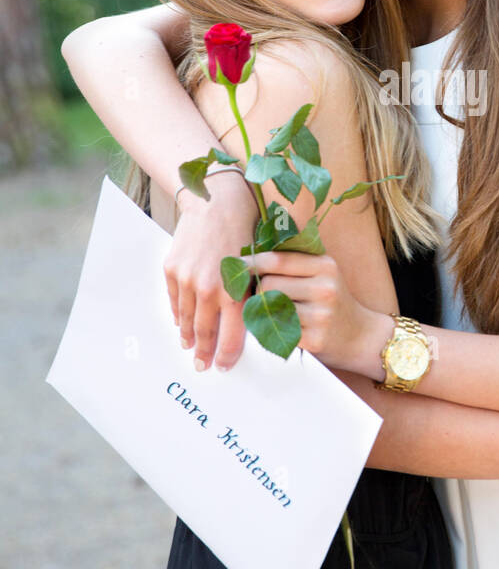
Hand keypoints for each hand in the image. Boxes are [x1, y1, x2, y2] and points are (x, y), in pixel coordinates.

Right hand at [164, 173, 257, 370]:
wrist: (218, 202)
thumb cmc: (245, 231)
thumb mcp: (257, 266)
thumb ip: (250, 296)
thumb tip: (248, 325)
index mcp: (235, 291)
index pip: (230, 336)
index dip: (226, 355)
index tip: (222, 367)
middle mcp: (209, 289)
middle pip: (205, 332)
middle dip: (204, 353)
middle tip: (202, 366)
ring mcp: (187, 280)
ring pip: (187, 319)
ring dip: (188, 336)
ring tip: (189, 347)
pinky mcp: (172, 269)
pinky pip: (175, 300)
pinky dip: (178, 313)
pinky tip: (181, 322)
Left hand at [245, 250, 389, 372]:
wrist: (362, 336)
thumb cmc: (333, 301)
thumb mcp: (323, 273)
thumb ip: (293, 262)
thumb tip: (247, 256)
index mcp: (325, 265)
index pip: (277, 260)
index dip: (251, 262)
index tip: (234, 264)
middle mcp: (325, 287)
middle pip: (268, 284)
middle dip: (258, 290)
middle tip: (260, 296)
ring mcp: (321, 315)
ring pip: (269, 307)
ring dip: (262, 310)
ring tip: (271, 312)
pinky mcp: (315, 339)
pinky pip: (276, 331)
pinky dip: (270, 329)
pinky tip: (278, 328)